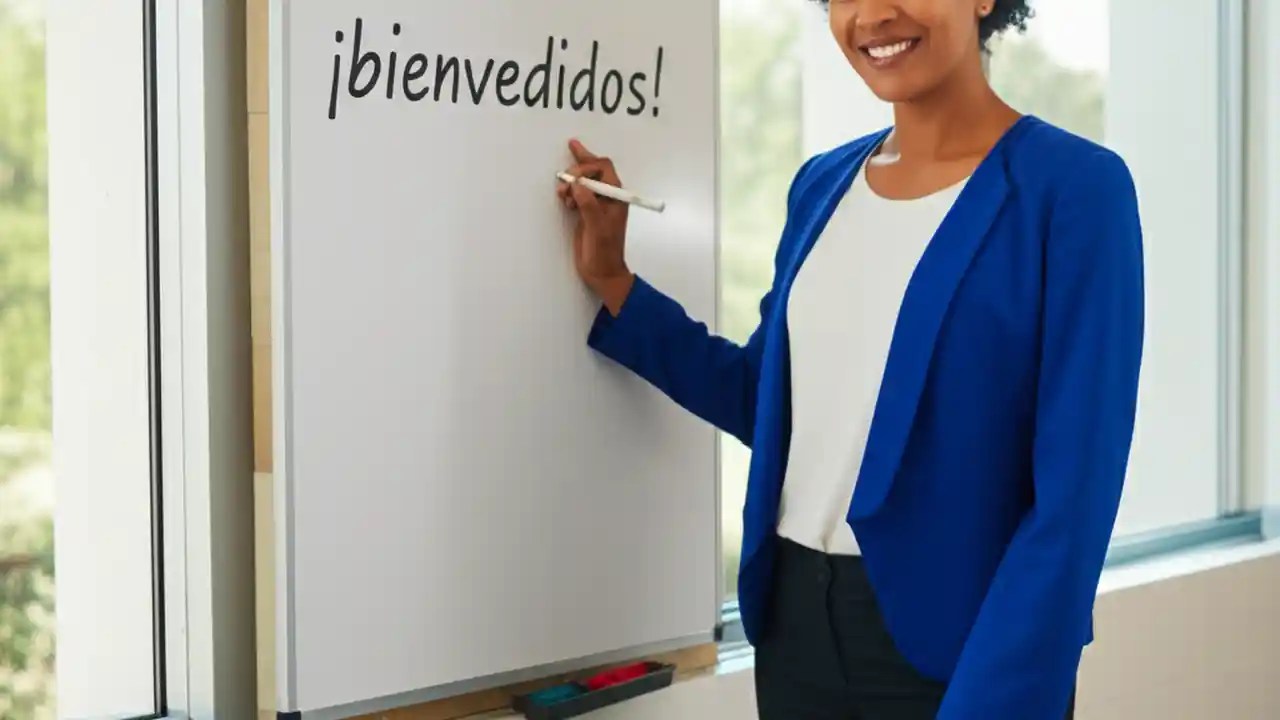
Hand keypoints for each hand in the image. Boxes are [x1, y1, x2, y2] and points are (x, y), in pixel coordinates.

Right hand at [557, 138, 633, 314]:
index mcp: (616, 196)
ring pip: (584, 180)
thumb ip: (588, 204)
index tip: (572, 179)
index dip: (587, 167)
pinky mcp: (587, 212)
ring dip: (571, 181)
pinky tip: (564, 198)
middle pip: (594, 169)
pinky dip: (570, 191)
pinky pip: (578, 193)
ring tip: (562, 192)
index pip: (604, 168)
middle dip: (578, 168)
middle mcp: (607, 197)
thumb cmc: (604, 252)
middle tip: (562, 178)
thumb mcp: (597, 228)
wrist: (602, 273)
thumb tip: (578, 185)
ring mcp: (597, 204)